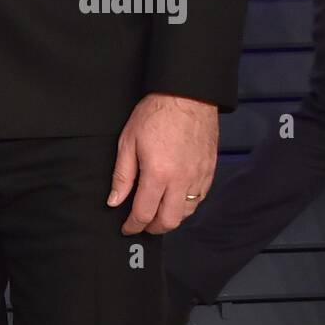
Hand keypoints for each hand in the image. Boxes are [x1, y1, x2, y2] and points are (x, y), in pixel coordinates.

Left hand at [108, 92, 217, 234]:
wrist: (187, 95)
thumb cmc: (155, 113)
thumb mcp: (128, 141)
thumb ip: (122, 175)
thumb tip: (114, 201)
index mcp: (158, 174)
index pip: (144, 212)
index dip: (133, 225)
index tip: (126, 228)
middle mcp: (181, 181)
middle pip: (169, 221)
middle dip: (153, 228)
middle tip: (142, 225)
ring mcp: (199, 177)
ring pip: (187, 213)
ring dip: (171, 217)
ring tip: (158, 211)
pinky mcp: (209, 171)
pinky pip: (200, 199)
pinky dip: (186, 205)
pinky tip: (176, 198)